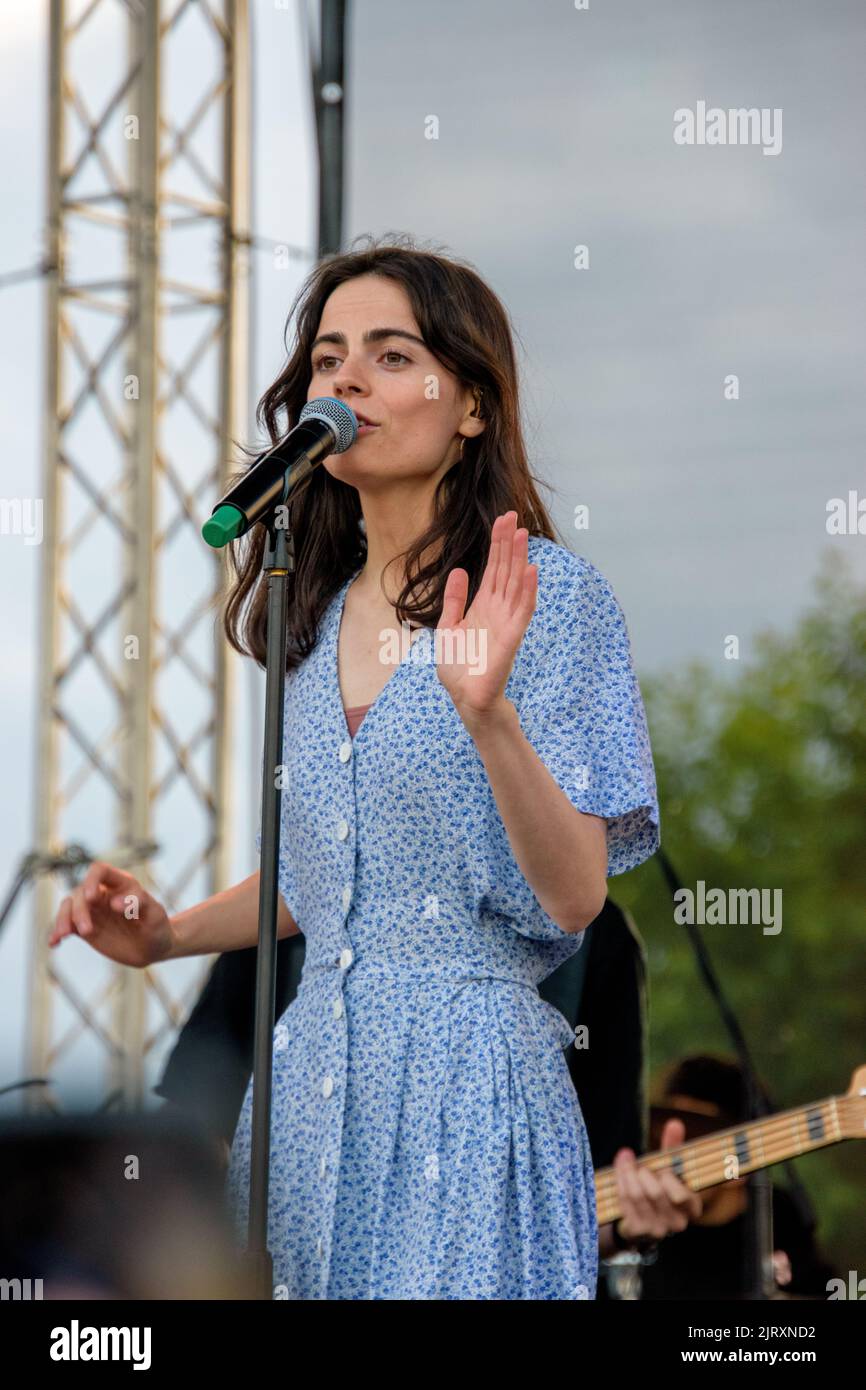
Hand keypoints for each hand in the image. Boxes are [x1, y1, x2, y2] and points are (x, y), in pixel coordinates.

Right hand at [48, 861, 174, 968]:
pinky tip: (53, 943)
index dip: (91, 880)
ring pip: (68, 906)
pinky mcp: (84, 928)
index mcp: (121, 884)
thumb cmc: (158, 926)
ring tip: (63, 936)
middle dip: (80, 911)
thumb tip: (115, 902)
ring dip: (63, 919)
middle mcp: (103, 893)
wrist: (154, 947)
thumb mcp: (155, 914)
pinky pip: (66, 925)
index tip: (91, 897)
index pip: (99, 870)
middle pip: (81, 893)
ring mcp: (92, 910)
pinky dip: (57, 932)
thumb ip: (139, 903)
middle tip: (87, 931)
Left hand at [435, 511, 536, 721]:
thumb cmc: (459, 667)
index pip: (493, 568)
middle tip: (513, 515)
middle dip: (509, 543)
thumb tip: (460, 570)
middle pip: (506, 569)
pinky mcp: (512, 636)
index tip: (502, 520)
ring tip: (523, 535)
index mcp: (482, 605)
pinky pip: (523, 609)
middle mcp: (497, 609)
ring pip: (516, 584)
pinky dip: (527, 590)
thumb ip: (455, 599)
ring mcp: (507, 621)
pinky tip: (531, 571)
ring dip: (520, 560)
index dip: (498, 545)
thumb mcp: (449, 627)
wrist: (465, 697)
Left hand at [612, 1119, 702, 1245]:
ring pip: (637, 1196)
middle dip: (643, 1172)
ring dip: (628, 1173)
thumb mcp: (670, 1167)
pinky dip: (620, 1184)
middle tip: (639, 1164)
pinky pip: (625, 1203)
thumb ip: (673, 1147)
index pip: (682, 1196)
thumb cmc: (661, 1185)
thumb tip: (675, 1123)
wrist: (643, 1215)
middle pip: (656, 1193)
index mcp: (692, 1207)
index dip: (669, 1179)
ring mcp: (657, 1230)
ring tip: (626, 1160)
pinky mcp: (638, 1231)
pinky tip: (621, 1174)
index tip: (663, 1168)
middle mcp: (677, 1223)